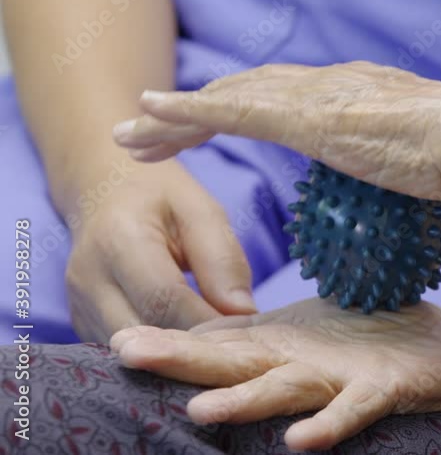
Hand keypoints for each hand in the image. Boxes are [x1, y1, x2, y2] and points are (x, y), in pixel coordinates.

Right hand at [65, 158, 255, 342]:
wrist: (106, 194)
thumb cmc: (161, 200)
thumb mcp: (201, 211)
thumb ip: (222, 259)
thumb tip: (243, 313)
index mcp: (118, 239)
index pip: (163, 299)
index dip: (208, 324)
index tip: (248, 337)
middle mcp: (88, 279)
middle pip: (144, 334)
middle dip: (194, 350)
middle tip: (236, 353)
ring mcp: (80, 306)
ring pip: (133, 354)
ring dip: (178, 359)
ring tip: (217, 354)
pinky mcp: (83, 325)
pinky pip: (125, 355)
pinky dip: (160, 358)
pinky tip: (190, 353)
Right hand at [110, 298, 440, 450]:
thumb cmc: (377, 333)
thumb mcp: (314, 319)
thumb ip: (265, 324)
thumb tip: (213, 318)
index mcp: (284, 344)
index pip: (217, 339)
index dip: (170, 337)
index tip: (118, 334)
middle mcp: (301, 367)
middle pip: (234, 363)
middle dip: (180, 361)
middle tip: (124, 355)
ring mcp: (338, 382)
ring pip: (283, 390)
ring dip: (243, 402)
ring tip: (200, 409)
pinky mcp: (382, 389)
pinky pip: (354, 408)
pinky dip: (329, 422)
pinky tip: (300, 439)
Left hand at [112, 62, 440, 200]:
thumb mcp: (422, 159)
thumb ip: (399, 163)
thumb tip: (403, 180)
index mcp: (352, 95)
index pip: (283, 99)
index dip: (240, 110)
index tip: (210, 127)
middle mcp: (327, 84)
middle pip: (245, 94)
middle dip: (195, 113)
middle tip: (148, 130)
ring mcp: (316, 97)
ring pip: (228, 100)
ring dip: (175, 116)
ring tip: (131, 132)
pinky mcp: (307, 116)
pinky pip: (233, 113)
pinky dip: (187, 114)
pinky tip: (149, 115)